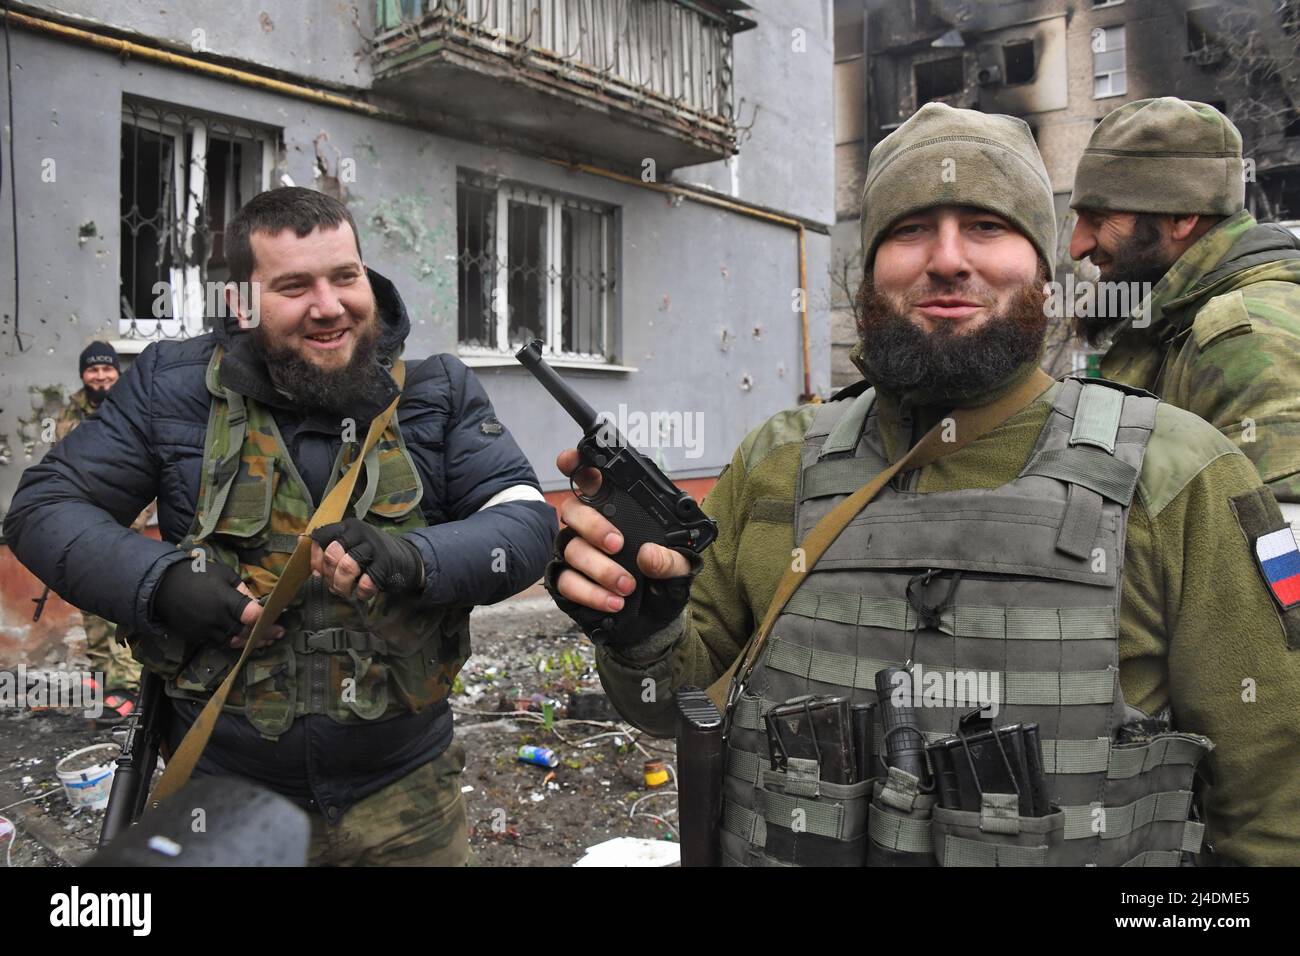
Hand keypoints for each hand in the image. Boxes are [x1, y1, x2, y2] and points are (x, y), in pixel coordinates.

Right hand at [154, 560, 283, 649]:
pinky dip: (234, 643)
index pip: (251, 615)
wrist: (163, 586)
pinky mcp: (196, 637)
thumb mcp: (223, 574)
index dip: (266, 620)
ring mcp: (205, 630)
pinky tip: (245, 641)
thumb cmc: (197, 574)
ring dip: (251, 643)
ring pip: (233, 642)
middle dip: (264, 635)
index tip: (278, 621)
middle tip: (278, 634)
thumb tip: (257, 604)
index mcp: (224, 600)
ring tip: (266, 641)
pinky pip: (219, 644)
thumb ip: (242, 590)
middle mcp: (215, 618)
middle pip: (245, 632)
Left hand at [309, 518, 425, 600]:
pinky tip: (362, 594)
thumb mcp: (352, 546)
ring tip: (345, 593)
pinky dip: (361, 592)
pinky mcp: (386, 562)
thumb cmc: (373, 556)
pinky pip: (366, 581)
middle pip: (332, 553)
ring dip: (342, 585)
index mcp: (348, 527)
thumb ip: (332, 552)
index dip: (316, 558)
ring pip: (347, 567)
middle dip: (329, 574)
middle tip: (334, 585)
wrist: (407, 559)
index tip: (319, 573)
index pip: (321, 536)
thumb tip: (310, 562)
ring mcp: (374, 546)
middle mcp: (360, 532)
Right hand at [552, 448, 691, 612]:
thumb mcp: (680, 567)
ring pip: (572, 549)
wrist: (657, 617)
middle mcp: (589, 526)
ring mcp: (576, 552)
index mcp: (615, 509)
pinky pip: (567, 581)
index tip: (570, 460)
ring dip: (600, 568)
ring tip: (627, 586)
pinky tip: (613, 601)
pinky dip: (590, 593)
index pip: (589, 478)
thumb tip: (649, 556)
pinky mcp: (568, 580)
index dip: (575, 464)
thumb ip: (672, 558)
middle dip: (594, 525)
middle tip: (618, 544)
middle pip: (573, 510)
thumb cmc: (663, 579)